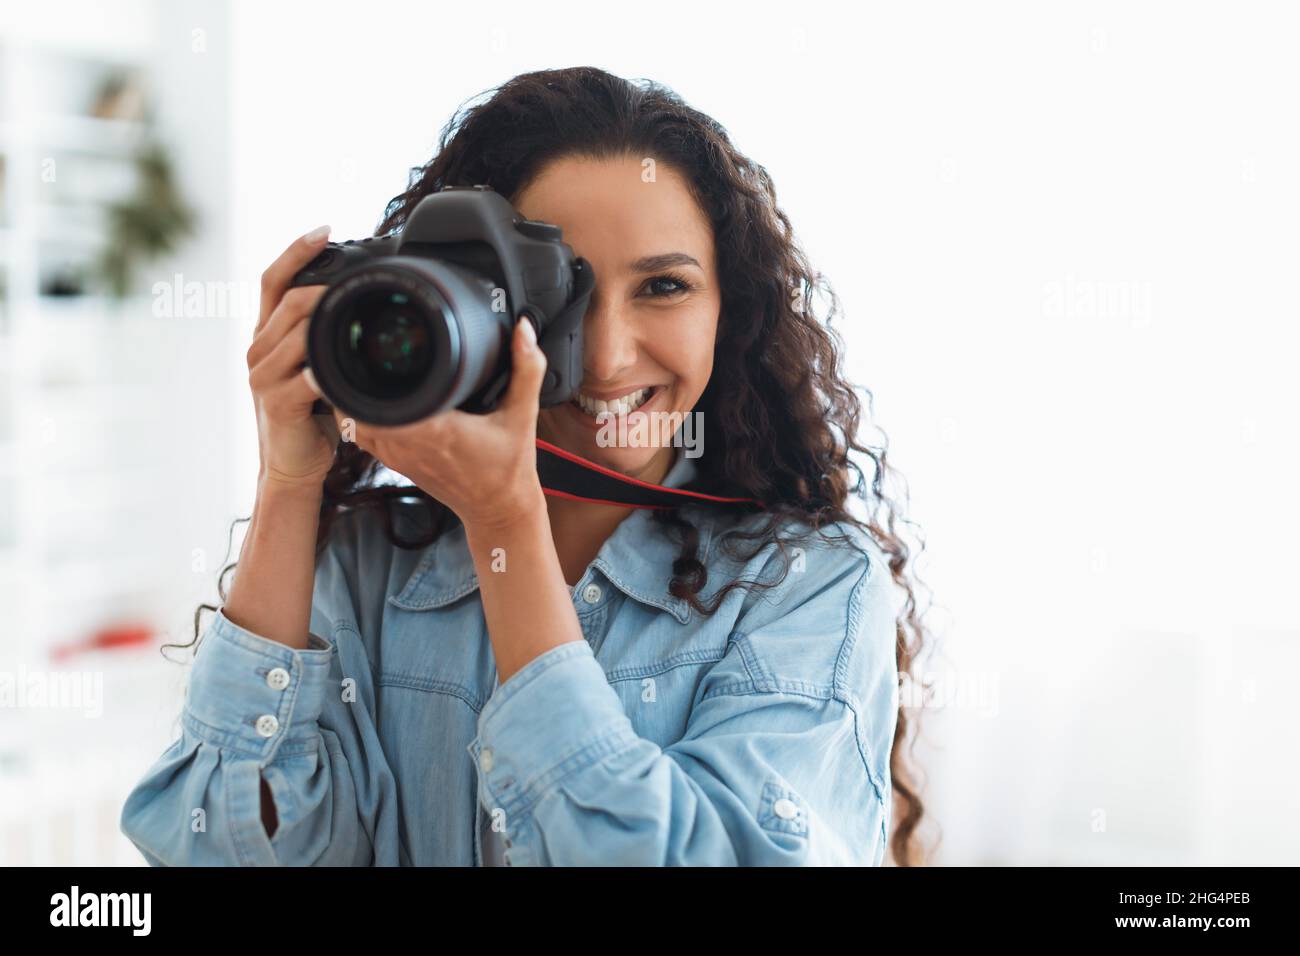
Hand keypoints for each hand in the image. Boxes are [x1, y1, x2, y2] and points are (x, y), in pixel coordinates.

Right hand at [247, 226, 336, 491]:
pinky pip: (307, 375)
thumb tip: (357, 307)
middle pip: (289, 301)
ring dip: (331, 322)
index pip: (271, 281)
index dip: (294, 251)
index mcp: (266, 335)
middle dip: (325, 289)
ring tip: (362, 318)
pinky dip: (330, 369)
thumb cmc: (311, 414)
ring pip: (299, 332)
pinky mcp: (277, 402)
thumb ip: (323, 338)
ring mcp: (263, 376)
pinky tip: (348, 367)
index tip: (323, 229)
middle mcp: (257, 350)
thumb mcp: (313, 366)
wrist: (293, 464)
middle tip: (362, 287)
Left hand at [337, 317, 549, 531]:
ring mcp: (398, 455)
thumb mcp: (523, 415)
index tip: (374, 344)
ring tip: (359, 365)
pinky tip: (367, 398)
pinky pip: (363, 436)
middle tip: (361, 346)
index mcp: (436, 429)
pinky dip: (359, 415)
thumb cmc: (509, 469)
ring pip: (354, 421)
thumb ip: (527, 369)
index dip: (370, 369)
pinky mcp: (396, 462)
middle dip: (355, 374)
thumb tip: (523, 330)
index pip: (384, 398)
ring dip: (352, 395)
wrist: (499, 510)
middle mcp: (409, 443)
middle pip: (358, 405)